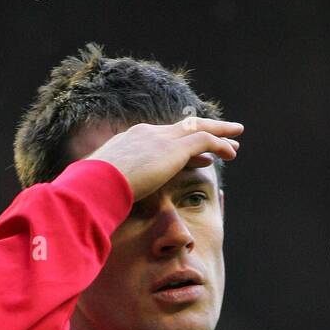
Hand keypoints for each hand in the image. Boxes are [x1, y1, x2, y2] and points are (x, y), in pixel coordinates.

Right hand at [85, 117, 242, 200]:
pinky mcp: (174, 149)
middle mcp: (147, 134)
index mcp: (130, 141)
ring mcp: (161, 139)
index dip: (182, 144)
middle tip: (223, 135)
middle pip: (183, 127)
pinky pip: (204, 141)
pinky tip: (232, 152)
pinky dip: (220, 144)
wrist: (95, 185)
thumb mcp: (102, 188)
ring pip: (199, 128)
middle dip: (204, 130)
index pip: (163, 138)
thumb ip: (111, 190)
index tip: (197, 153)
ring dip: (219, 134)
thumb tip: (107, 203)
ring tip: (236, 140)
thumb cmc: (93, 192)